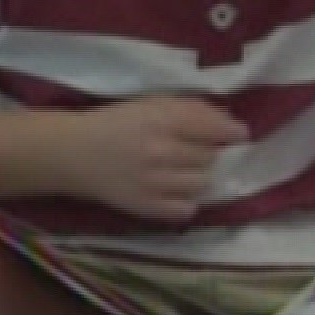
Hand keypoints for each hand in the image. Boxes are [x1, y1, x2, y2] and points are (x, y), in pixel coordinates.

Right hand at [63, 96, 247, 221]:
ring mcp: (154, 183)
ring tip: (183, 170)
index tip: (240, 134)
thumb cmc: (115, 124)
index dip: (232, 131)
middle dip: (209, 152)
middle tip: (194, 150)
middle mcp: (160, 151)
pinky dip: (187, 201)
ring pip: (202, 183)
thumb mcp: (150, 105)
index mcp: (161, 120)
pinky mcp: (146, 208)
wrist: (74, 154)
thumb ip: (188, 109)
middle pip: (210, 156)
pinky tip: (175, 191)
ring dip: (199, 176)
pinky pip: (186, 210)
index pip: (212, 127)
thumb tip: (228, 118)